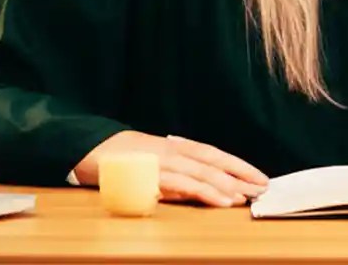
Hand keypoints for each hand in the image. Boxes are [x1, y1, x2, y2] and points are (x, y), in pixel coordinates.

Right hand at [74, 131, 268, 206]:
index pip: (213, 155)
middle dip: (239, 175)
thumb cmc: (120, 157)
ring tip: (243, 198)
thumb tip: (202, 188)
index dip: (238, 165)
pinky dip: (200, 192)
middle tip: (262, 188)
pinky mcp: (146, 177)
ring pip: (198, 173)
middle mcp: (170, 152)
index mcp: (174, 147)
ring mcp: (159, 163)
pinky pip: (178, 185)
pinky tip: (215, 200)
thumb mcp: (153, 161)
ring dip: (223, 185)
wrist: (85, 147)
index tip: (259, 176)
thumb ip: (176, 173)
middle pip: (211, 162)